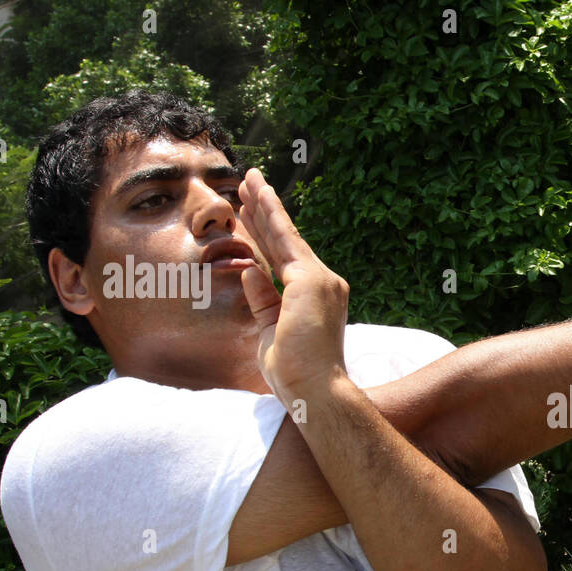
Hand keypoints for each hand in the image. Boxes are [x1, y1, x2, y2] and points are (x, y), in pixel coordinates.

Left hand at [237, 167, 349, 405]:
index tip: (250, 211)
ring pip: (285, 235)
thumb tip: (250, 269)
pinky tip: (255, 198)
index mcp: (314, 296)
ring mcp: (320, 279)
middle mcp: (323, 282)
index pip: (284, 258)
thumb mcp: (269, 330)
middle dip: (264, 210)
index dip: (266, 233)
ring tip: (248, 180)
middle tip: (248, 182)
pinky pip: (284, 242)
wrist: (314, 391)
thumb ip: (263, 299)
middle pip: (286, 240)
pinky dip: (269, 217)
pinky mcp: (311, 280)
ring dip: (264, 205)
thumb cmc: (294, 372)